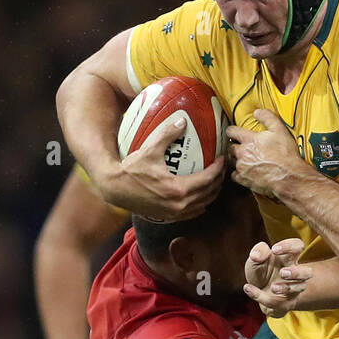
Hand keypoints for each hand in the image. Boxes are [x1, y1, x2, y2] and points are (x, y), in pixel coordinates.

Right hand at [100, 115, 225, 220]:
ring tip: (215, 181)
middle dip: (219, 181)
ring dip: (211, 193)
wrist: (115, 189)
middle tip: (222, 169)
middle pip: (209, 194)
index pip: (208, 179)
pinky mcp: (169, 217)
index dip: (218, 169)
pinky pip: (192, 212)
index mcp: (178, 189)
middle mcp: (179, 205)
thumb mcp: (150, 149)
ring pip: (203, 205)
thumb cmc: (131, 169)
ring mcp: (174, 213)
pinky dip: (200, 204)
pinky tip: (201, 195)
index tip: (222, 159)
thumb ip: (167, 134)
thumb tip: (182, 121)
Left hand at [228, 109, 303, 196]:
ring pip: (230, 161)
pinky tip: (243, 172)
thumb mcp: (280, 131)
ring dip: (234, 159)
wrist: (289, 177)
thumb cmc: (286, 155)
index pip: (232, 131)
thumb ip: (268, 118)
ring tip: (242, 159)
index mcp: (250, 140)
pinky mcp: (244, 180)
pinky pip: (233, 175)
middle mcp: (243, 153)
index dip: (231, 130)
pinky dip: (237, 173)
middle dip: (234, 145)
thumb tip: (257, 112)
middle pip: (230, 147)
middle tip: (239, 146)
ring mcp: (242, 167)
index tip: (233, 132)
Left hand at [244, 237, 308, 316]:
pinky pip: (279, 303)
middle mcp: (294, 273)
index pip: (298, 246)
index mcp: (288, 258)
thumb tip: (256, 256)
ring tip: (272, 287)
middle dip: (297, 273)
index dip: (290, 246)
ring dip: (286, 288)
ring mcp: (293, 288)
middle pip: (308, 272)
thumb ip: (257, 253)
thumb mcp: (255, 260)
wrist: (258, 290)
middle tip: (282, 273)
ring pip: (299, 288)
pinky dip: (262, 297)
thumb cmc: (260, 271)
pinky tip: (248, 288)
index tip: (274, 250)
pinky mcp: (286, 302)